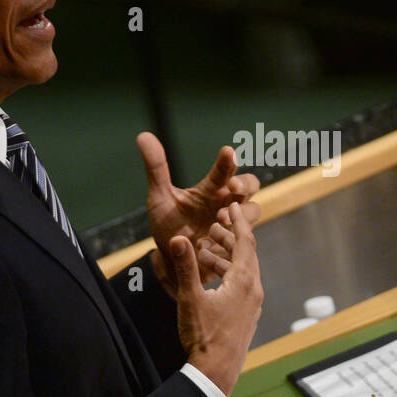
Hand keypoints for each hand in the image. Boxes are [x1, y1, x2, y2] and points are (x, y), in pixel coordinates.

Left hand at [136, 132, 260, 295]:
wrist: (171, 260)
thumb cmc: (169, 224)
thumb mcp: (159, 197)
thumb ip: (156, 169)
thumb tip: (143, 136)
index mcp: (212, 189)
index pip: (226, 170)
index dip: (228, 161)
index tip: (227, 152)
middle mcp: (227, 204)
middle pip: (251, 186)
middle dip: (245, 184)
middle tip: (233, 186)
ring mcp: (233, 225)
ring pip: (253, 212)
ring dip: (240, 214)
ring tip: (219, 219)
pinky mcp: (234, 247)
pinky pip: (241, 242)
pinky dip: (228, 241)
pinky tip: (210, 245)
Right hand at [170, 203, 263, 395]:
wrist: (216, 372)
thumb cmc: (203, 336)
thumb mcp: (190, 299)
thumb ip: (185, 267)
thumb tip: (176, 239)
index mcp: (243, 281)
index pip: (245, 242)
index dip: (239, 221)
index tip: (234, 205)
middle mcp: (254, 290)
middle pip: (247, 254)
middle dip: (232, 236)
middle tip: (216, 224)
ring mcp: (253, 304)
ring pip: (244, 270)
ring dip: (228, 256)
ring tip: (208, 249)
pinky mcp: (248, 315)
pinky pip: (243, 284)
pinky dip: (231, 273)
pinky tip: (213, 276)